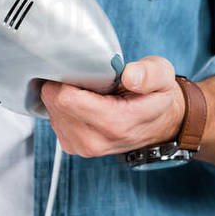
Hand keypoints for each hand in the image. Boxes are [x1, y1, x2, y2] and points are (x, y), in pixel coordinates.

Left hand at [40, 56, 184, 157]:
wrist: (158, 125)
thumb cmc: (156, 97)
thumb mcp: (163, 76)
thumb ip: (150, 73)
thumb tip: (130, 76)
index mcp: (114, 123)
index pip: (65, 98)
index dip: (68, 77)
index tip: (83, 69)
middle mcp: (93, 140)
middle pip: (54, 103)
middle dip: (64, 84)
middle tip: (88, 78)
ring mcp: (81, 146)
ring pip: (51, 110)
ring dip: (64, 96)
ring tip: (90, 92)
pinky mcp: (72, 146)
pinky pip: (53, 118)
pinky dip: (63, 107)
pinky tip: (83, 103)